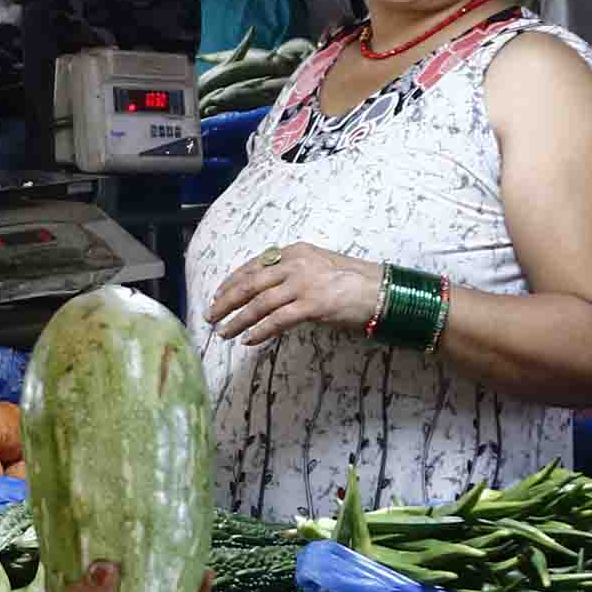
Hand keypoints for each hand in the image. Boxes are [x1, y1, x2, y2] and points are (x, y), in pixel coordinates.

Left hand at [206, 242, 382, 347]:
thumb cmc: (354, 281)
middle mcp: (295, 264)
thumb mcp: (318, 267)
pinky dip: (259, 331)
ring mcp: (303, 284)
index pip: (253, 266)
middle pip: (249, 283)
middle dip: (225, 301)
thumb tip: (267, 291)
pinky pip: (277, 320)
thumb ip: (293, 273)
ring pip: (258, 304)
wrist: (382, 290)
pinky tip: (249, 340)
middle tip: (210, 316)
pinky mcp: (313, 304)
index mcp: (295, 252)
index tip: (218, 296)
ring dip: (237, 320)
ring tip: (224, 333)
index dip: (231, 282)